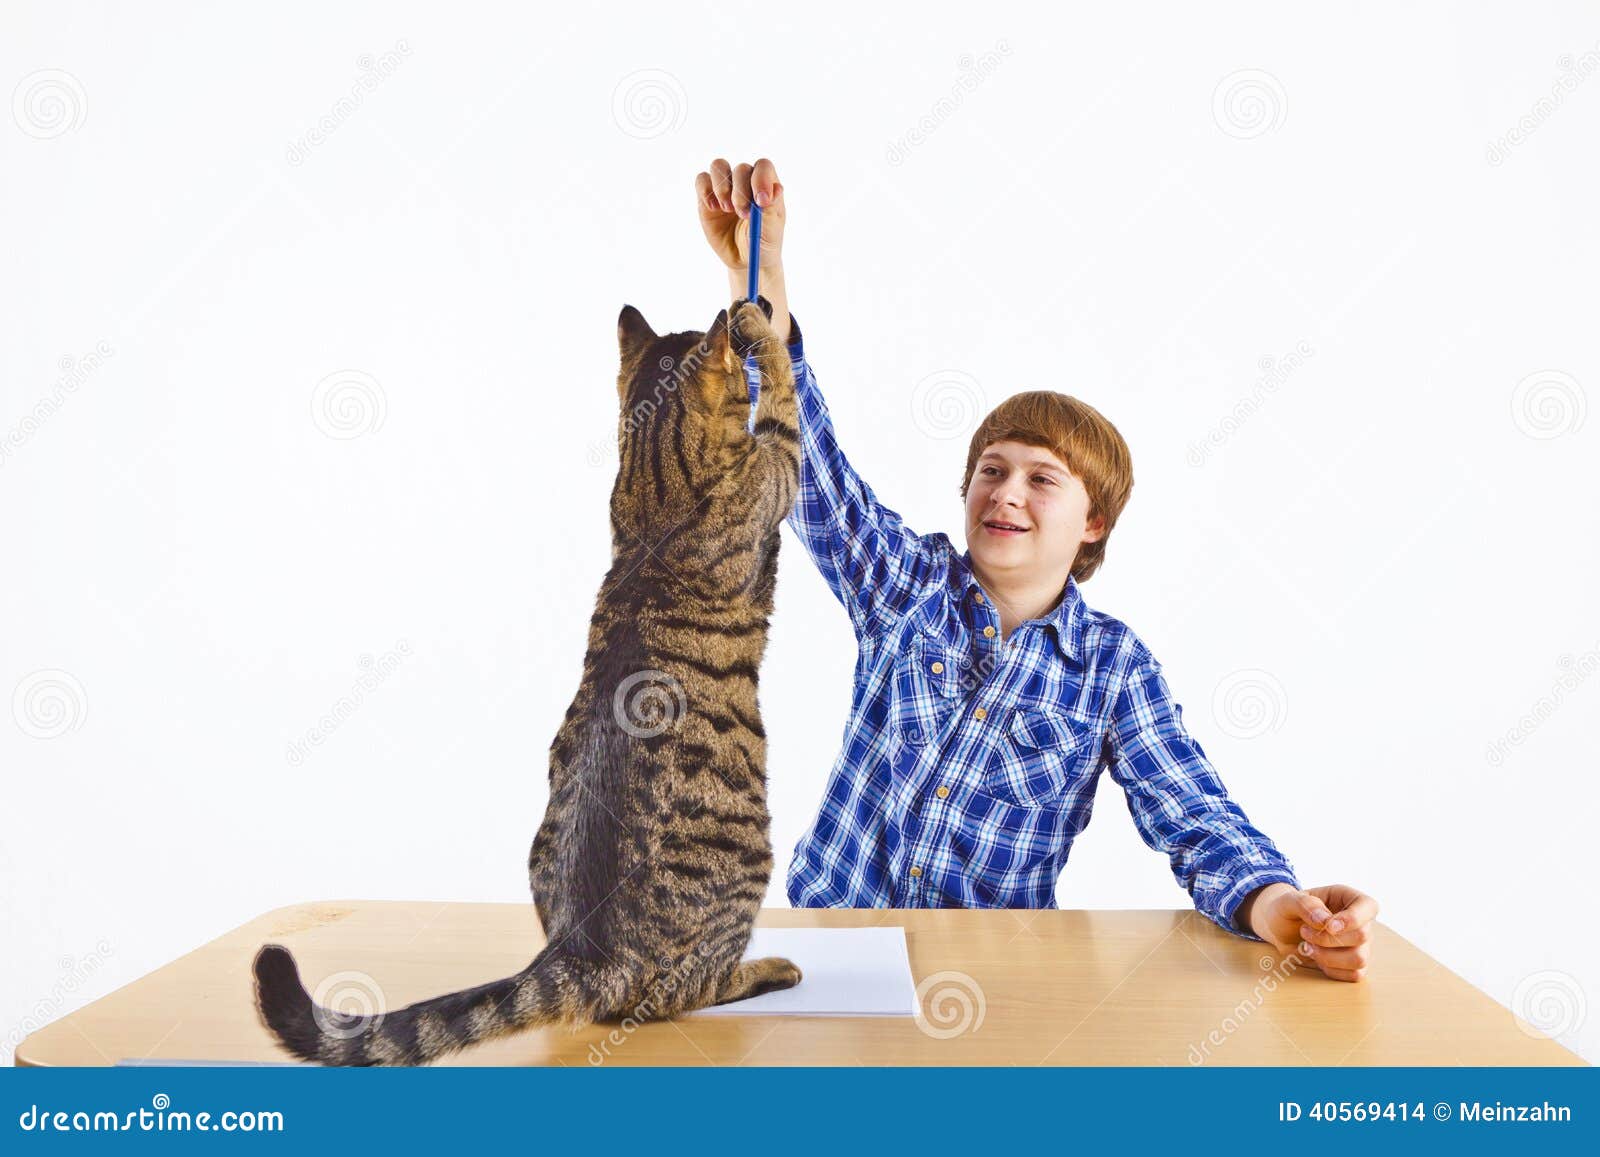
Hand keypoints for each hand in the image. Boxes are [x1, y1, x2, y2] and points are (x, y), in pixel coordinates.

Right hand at [695, 157, 785, 273]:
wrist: (743, 260)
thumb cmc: (762, 244)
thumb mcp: (771, 232)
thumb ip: (771, 210)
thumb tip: (776, 188)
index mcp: (766, 186)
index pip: (763, 167)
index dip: (761, 178)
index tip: (760, 201)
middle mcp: (745, 182)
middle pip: (741, 169)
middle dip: (741, 191)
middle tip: (743, 214)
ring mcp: (725, 187)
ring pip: (718, 166)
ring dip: (722, 186)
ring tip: (727, 209)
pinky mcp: (707, 197)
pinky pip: (701, 180)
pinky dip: (705, 190)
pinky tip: (713, 208)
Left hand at [1249, 883, 1378, 981]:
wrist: (1280, 929)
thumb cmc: (1287, 910)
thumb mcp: (1288, 900)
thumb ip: (1305, 905)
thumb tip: (1325, 921)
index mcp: (1348, 898)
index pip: (1368, 906)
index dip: (1353, 919)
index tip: (1329, 926)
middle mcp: (1359, 922)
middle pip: (1361, 936)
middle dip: (1327, 939)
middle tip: (1304, 932)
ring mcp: (1359, 944)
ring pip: (1359, 959)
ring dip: (1328, 957)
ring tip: (1307, 947)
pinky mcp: (1353, 964)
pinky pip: (1354, 974)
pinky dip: (1331, 970)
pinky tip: (1317, 959)